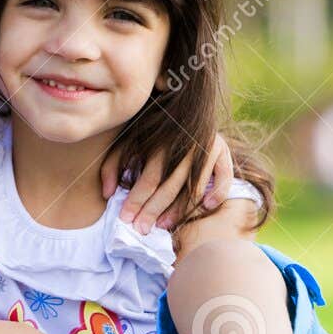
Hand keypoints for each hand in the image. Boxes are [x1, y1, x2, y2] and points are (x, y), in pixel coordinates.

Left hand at [100, 134, 234, 233]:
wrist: (182, 104)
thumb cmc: (149, 128)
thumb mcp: (126, 140)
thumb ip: (113, 165)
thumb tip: (107, 194)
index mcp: (161, 141)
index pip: (149, 178)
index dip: (137, 201)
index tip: (126, 219)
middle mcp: (186, 144)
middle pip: (170, 187)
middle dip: (154, 211)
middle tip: (142, 229)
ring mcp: (207, 147)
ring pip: (195, 187)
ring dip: (179, 210)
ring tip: (163, 225)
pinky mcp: (223, 149)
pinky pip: (225, 177)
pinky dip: (218, 193)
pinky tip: (205, 207)